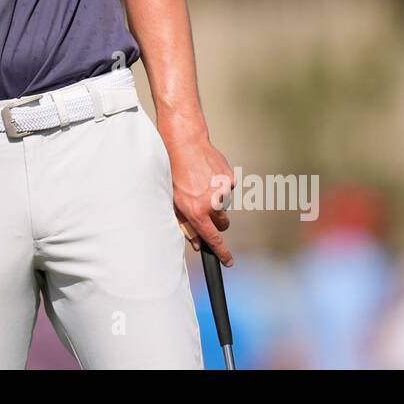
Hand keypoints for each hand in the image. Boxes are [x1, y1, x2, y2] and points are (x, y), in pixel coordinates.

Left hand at [165, 136, 235, 266]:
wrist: (185, 143)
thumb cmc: (174, 170)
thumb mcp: (173, 201)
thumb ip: (185, 224)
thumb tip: (195, 242)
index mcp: (196, 211)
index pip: (212, 238)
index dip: (221, 253)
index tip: (228, 261)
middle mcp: (212, 203)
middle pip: (223, 224)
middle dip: (216, 221)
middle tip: (204, 208)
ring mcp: (223, 191)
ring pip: (225, 206)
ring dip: (216, 201)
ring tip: (200, 184)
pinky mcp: (229, 178)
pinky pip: (227, 189)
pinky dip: (219, 186)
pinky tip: (207, 174)